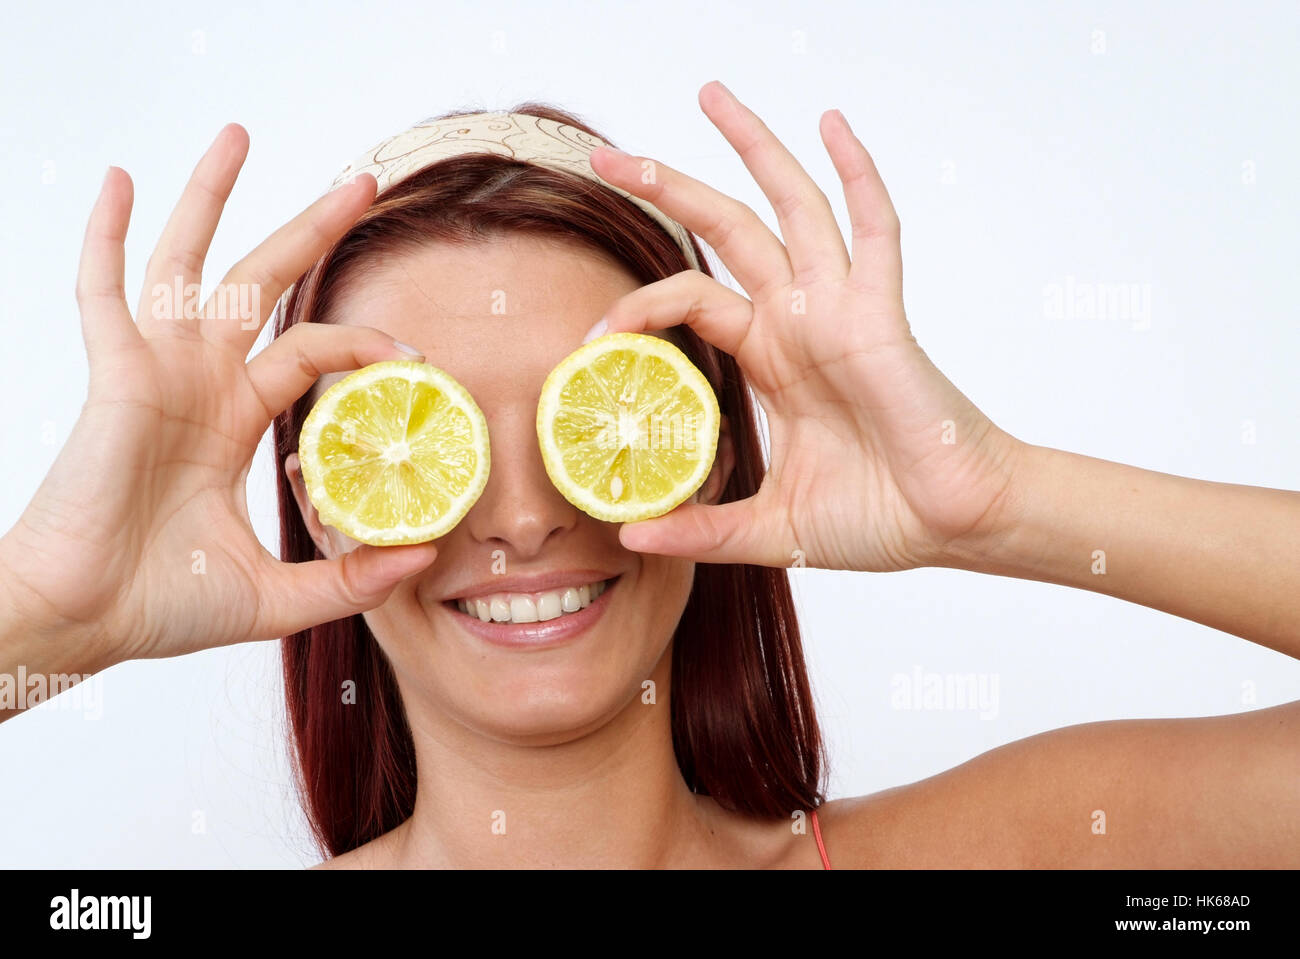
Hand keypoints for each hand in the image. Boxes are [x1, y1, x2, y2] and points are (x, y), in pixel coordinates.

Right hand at [0, 125, 438, 670]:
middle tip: (362, 179)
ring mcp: (155, 372)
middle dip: (311, 228)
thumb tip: (424, 559)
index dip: (364, 346)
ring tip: (238, 134)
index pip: (311, 352)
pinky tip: (121, 182)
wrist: (84, 623)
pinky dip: (109, 238)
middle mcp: (200, 383)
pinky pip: (104, 292)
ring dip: (211, 198)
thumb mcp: (277, 595)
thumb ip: (350, 581)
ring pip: (188, 264)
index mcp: (234, 419)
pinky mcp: (114, 377)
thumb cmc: (162, 606)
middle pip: (262, 282)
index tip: (417, 357)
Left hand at [588, 81, 1024, 571]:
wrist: (951, 526)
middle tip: (608, 155)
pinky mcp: (881, 316)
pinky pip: (875, 232)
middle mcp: (800, 321)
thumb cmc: (878, 518)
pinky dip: (858, 175)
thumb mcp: (770, 527)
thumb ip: (704, 529)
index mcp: (772, 359)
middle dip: (669, 185)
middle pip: (728, 230)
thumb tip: (632, 536)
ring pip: (792, 208)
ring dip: (753, 149)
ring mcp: (841, 310)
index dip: (638, 307)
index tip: (590, 342)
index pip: (691, 300)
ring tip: (710, 95)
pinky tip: (833, 126)